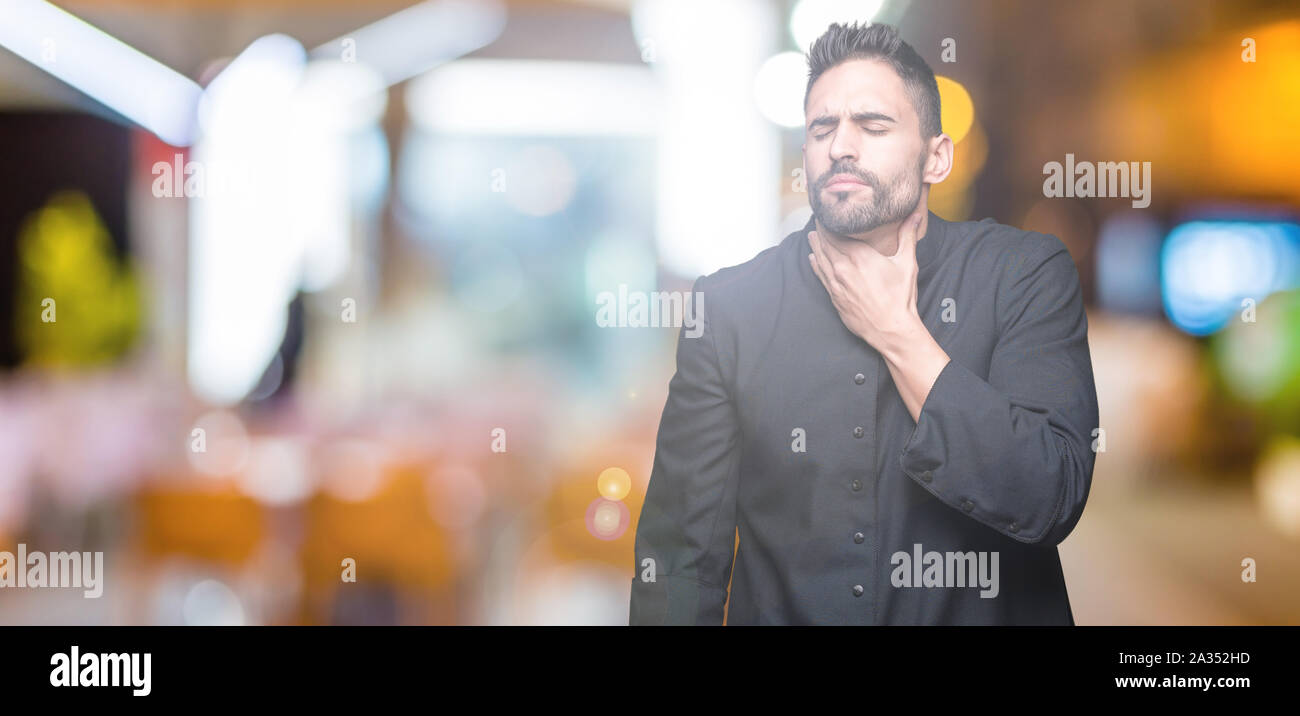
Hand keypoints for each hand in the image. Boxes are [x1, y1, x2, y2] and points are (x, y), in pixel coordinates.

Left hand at [808, 207, 925, 351]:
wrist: (890, 329)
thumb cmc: (900, 298)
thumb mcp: (906, 263)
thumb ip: (908, 236)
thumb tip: (914, 216)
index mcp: (859, 256)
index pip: (837, 233)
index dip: (829, 222)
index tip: (826, 213)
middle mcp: (843, 268)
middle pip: (826, 244)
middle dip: (821, 232)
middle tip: (817, 220)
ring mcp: (836, 283)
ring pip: (820, 259)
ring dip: (815, 246)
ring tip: (811, 235)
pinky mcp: (834, 296)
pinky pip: (820, 276)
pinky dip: (815, 265)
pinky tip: (812, 258)